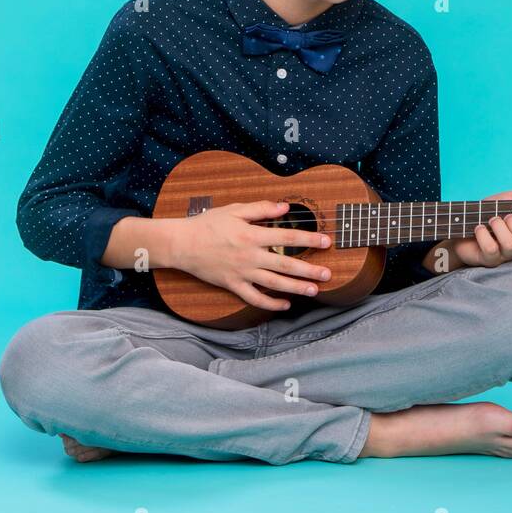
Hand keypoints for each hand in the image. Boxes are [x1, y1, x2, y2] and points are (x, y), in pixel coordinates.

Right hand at [169, 199, 332, 310]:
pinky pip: (255, 299)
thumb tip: (285, 208)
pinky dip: (271, 304)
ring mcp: (242, 273)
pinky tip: (285, 305)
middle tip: (328, 274)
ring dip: (296, 288)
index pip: (287, 236)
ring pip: (274, 283)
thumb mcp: (234, 210)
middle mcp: (250, 256)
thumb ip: (261, 209)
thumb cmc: (208, 224)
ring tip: (314, 290)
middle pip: (286, 264)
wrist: (183, 244)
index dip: (309, 239)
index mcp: (252, 234)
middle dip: (309, 269)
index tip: (326, 241)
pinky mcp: (233, 285)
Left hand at [436, 183, 511, 269]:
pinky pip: (491, 248)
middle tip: (506, 216)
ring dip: (499, 226)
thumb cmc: (490, 211)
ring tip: (491, 219)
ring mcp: (505, 256)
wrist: (462, 220)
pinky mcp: (489, 260)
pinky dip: (483, 233)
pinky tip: (479, 228)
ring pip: (511, 245)